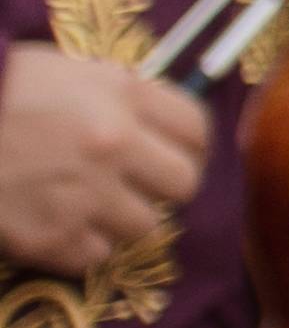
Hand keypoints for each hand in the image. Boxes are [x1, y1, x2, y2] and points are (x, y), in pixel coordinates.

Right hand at [0, 43, 205, 271]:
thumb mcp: (66, 71)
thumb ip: (119, 96)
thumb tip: (156, 123)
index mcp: (123, 96)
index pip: (196, 127)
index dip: (189, 142)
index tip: (177, 150)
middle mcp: (114, 146)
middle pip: (183, 182)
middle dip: (164, 184)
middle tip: (140, 184)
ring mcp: (85, 196)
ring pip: (145, 225)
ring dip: (122, 217)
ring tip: (88, 203)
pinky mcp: (51, 238)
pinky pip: (97, 256)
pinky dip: (82, 245)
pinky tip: (57, 223)